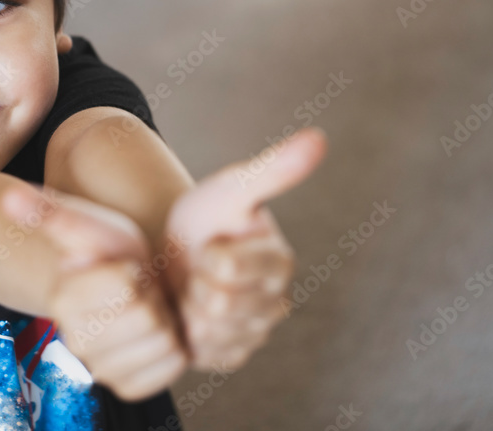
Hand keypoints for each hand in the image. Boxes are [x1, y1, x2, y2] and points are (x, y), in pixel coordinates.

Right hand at [0, 186, 188, 400]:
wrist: (130, 283)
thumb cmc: (108, 251)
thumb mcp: (84, 226)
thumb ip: (46, 212)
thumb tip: (7, 196)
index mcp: (62, 301)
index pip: (125, 285)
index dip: (132, 270)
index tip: (121, 268)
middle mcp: (76, 343)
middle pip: (147, 316)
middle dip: (151, 296)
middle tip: (138, 289)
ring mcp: (102, 371)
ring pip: (163, 342)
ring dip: (165, 321)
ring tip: (147, 309)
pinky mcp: (129, 387)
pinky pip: (171, 367)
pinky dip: (175, 350)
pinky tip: (157, 335)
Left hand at [162, 127, 327, 371]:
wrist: (174, 251)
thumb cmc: (205, 216)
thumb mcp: (230, 189)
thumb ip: (272, 170)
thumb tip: (318, 137)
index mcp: (280, 261)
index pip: (228, 268)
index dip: (207, 253)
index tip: (209, 241)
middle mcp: (276, 302)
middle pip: (217, 304)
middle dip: (195, 282)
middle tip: (196, 266)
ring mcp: (254, 333)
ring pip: (208, 332)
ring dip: (188, 308)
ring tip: (191, 287)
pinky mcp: (230, 355)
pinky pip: (202, 353)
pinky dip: (185, 333)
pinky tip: (188, 312)